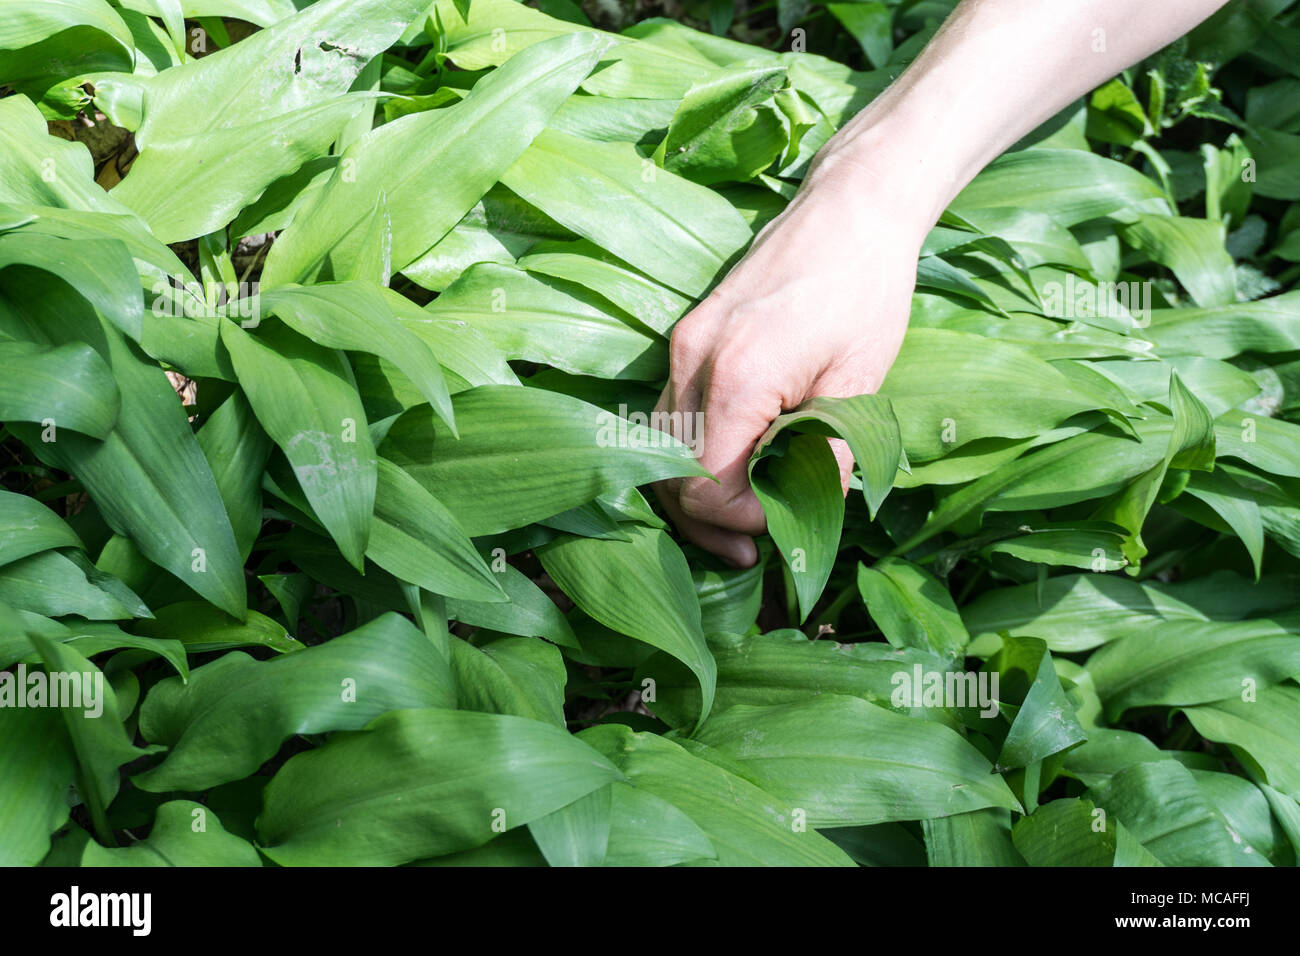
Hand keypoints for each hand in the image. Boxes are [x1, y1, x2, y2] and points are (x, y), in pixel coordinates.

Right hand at [651, 157, 930, 566]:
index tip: (781, 526)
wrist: (849, 208)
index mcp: (737, 375)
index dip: (738, 520)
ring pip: (659, 449)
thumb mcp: (861, 382)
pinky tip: (733, 472)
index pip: (705, 483)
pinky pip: (669, 417)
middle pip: (667, 474)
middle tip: (751, 552)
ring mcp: (682, 346)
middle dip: (707, 522)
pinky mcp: (686, 337)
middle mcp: (693, 361)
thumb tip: (808, 508)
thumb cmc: (865, 289)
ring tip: (742, 522)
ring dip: (694, 493)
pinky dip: (691, 456)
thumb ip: (827, 454)